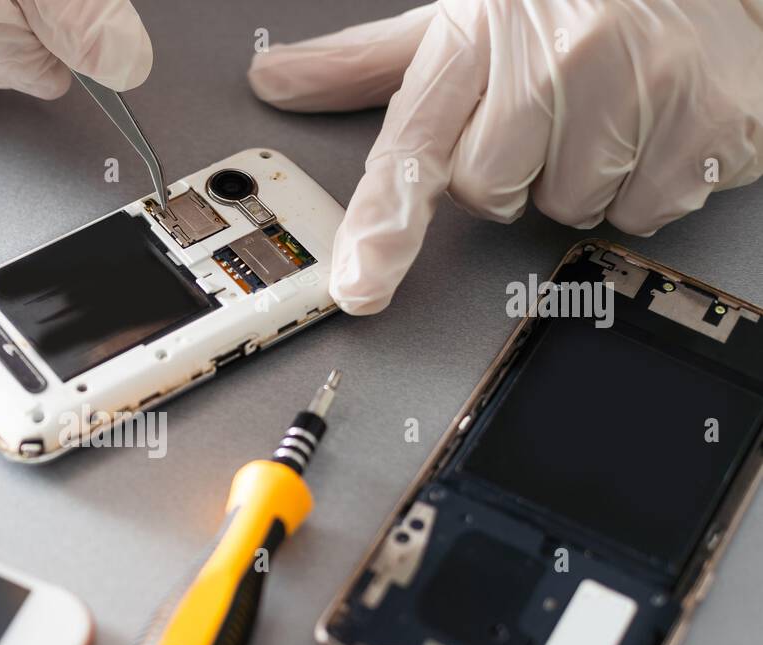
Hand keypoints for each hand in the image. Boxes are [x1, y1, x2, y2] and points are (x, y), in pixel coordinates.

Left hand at [248, 0, 762, 314]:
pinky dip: (648, 184)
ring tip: (608, 105)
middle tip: (548, 107)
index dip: (383, 226)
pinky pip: (642, 212)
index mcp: (477, 36)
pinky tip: (655, 122)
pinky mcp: (703, 124)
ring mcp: (633, 88)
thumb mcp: (462, 17)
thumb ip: (364, 62)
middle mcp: (553, 58)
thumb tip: (275, 78)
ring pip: (566, 208)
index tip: (360, 284)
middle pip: (488, 195)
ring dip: (582, 176)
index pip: (413, 146)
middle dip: (513, 168)